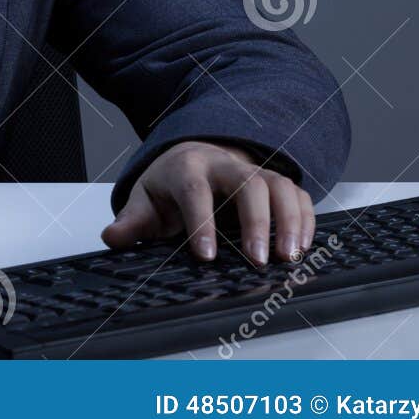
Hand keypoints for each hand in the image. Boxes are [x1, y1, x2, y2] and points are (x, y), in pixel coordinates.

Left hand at [100, 140, 314, 265]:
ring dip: (288, 220)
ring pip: (278, 185)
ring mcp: (253, 170)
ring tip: (289, 257)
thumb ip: (133, 220)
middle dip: (255, 221)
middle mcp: (224, 164)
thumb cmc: (171, 185)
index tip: (206, 256)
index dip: (201, 222)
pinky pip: (297, 193)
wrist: (194, 159)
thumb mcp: (146, 199)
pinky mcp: (275, 182)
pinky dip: (305, 219)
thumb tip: (113, 237)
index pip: (194, 191)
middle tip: (257, 260)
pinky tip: (304, 247)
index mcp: (187, 167)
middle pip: (246, 183)